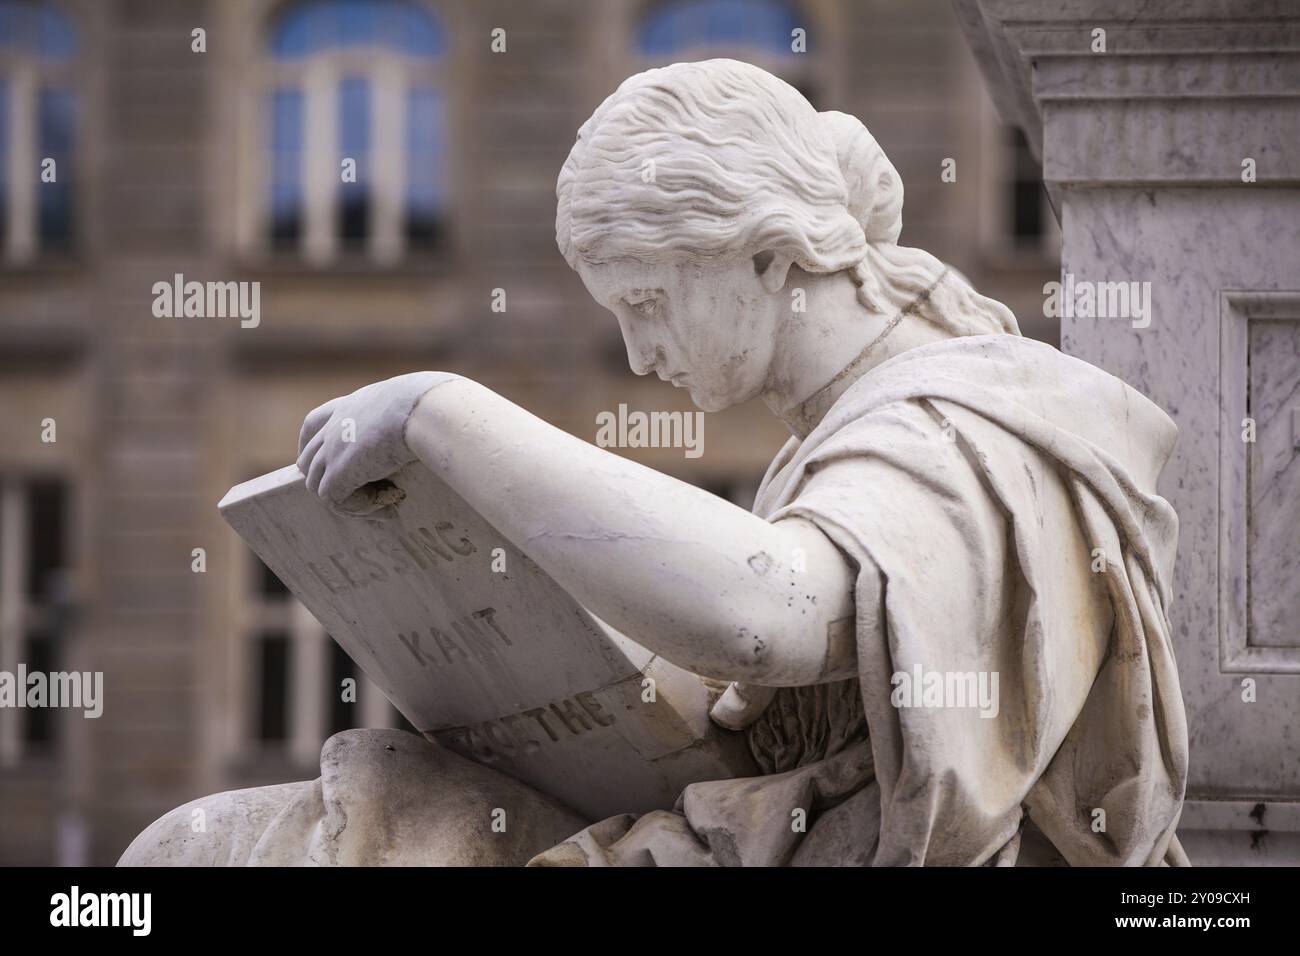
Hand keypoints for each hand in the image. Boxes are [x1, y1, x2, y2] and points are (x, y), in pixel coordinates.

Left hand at [296, 372, 458, 510]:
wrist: (423, 410)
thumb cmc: (431, 405)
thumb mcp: (412, 405)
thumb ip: (408, 417)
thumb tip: (434, 426)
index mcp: (352, 405)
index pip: (314, 423)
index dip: (311, 446)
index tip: (327, 461)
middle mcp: (335, 425)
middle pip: (308, 460)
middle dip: (329, 481)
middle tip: (366, 493)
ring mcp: (331, 449)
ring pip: (318, 486)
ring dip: (350, 499)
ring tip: (387, 501)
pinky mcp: (338, 472)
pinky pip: (334, 501)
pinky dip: (360, 507)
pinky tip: (389, 503)